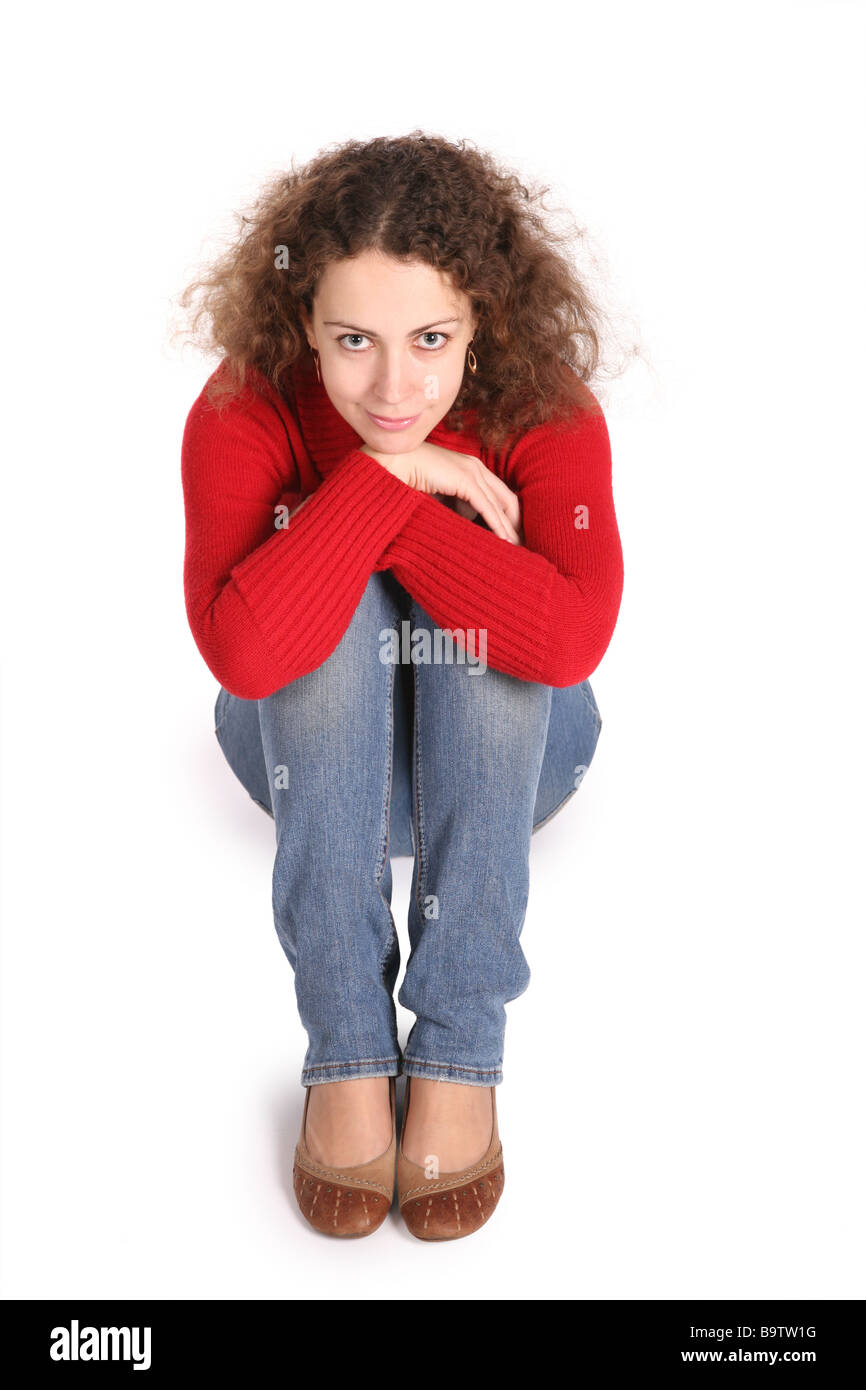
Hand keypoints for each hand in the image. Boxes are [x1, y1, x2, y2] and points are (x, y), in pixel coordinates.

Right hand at [360, 440, 522, 545]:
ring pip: (500, 505)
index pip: (500, 495)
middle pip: (508, 499)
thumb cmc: (408, 480)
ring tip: (518, 551)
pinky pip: (487, 507)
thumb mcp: (439, 495)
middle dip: (518, 524)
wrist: (389, 466)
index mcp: (471, 469)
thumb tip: (467, 521)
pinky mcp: (465, 480)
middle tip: (525, 547)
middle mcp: (476, 468)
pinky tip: (505, 542)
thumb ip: (455, 505)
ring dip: (510, 529)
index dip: (510, 517)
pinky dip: (498, 526)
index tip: (515, 537)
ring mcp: (472, 472)